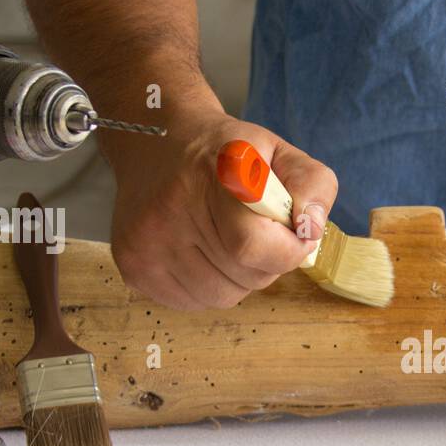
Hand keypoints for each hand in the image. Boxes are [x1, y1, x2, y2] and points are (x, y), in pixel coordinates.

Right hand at [104, 110, 337, 309]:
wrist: (156, 143)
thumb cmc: (227, 154)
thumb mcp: (280, 152)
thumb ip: (312, 185)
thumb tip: (310, 230)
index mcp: (213, 174)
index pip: (252, 244)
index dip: (285, 249)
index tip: (291, 234)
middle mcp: (171, 209)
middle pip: (245, 277)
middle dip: (266, 263)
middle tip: (256, 232)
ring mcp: (147, 241)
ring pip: (221, 297)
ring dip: (238, 278)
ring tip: (227, 242)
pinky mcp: (132, 266)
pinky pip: (193, 302)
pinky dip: (208, 286)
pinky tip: (201, 252)